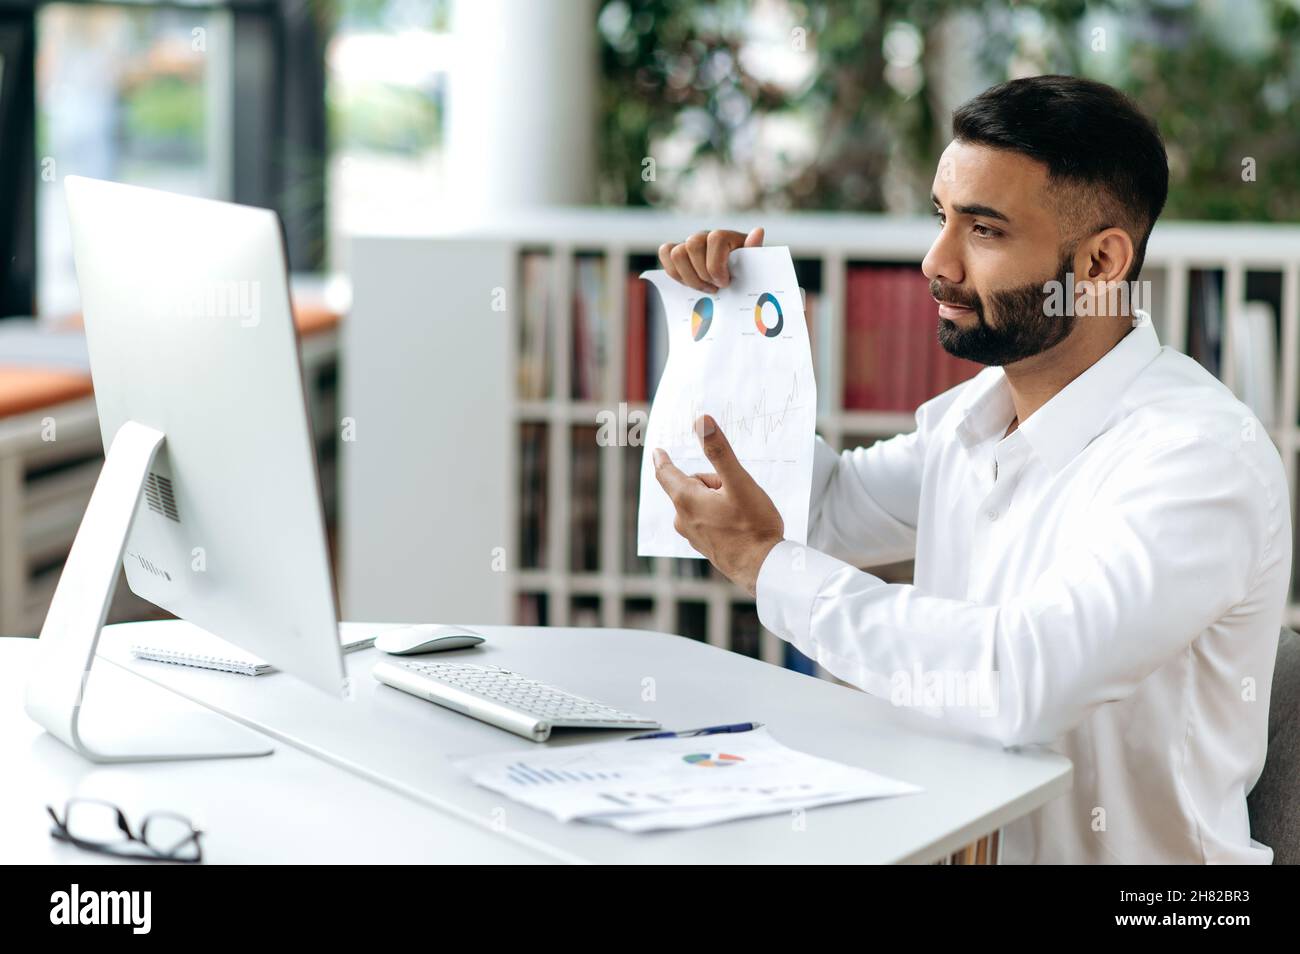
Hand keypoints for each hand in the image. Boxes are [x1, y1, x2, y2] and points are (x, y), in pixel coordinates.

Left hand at [653, 414, 783, 596]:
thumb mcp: (739, 481)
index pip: (666, 474)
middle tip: (738, 494)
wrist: (764, 569)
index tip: (657, 451)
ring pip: (701, 504)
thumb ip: (719, 450)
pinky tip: (740, 527)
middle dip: (713, 482)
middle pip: (692, 486)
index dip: (663, 459)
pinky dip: (720, 517)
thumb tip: (701, 421)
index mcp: (686, 500)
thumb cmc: (753, 526)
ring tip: (742, 513)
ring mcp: (692, 536)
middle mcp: (683, 519)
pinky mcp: (704, 547)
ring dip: (718, 500)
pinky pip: (707, 520)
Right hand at [657, 227, 764, 292]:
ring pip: (676, 253)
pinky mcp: (677, 253)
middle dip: (702, 273)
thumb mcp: (752, 265)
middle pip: (692, 246)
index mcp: (725, 236)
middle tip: (715, 289)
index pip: (715, 238)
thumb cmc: (743, 273)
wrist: (732, 281)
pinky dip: (673, 270)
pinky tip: (687, 283)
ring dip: (688, 276)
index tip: (724, 283)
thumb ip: (754, 250)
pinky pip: (665, 252)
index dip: (716, 265)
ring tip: (703, 288)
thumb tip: (758, 231)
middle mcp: (704, 236)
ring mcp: (689, 244)